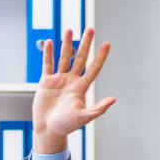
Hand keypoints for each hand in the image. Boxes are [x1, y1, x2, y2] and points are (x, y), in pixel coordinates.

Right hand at [31, 27, 115, 152]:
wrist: (48, 130)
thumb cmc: (67, 126)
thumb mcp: (84, 117)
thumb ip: (98, 108)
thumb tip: (114, 99)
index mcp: (81, 87)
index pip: (93, 68)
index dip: (100, 56)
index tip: (107, 44)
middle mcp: (71, 81)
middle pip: (80, 58)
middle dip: (86, 43)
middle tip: (90, 29)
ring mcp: (58, 80)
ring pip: (64, 58)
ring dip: (66, 44)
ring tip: (69, 30)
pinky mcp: (46, 82)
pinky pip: (47, 65)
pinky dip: (48, 54)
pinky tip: (50, 43)